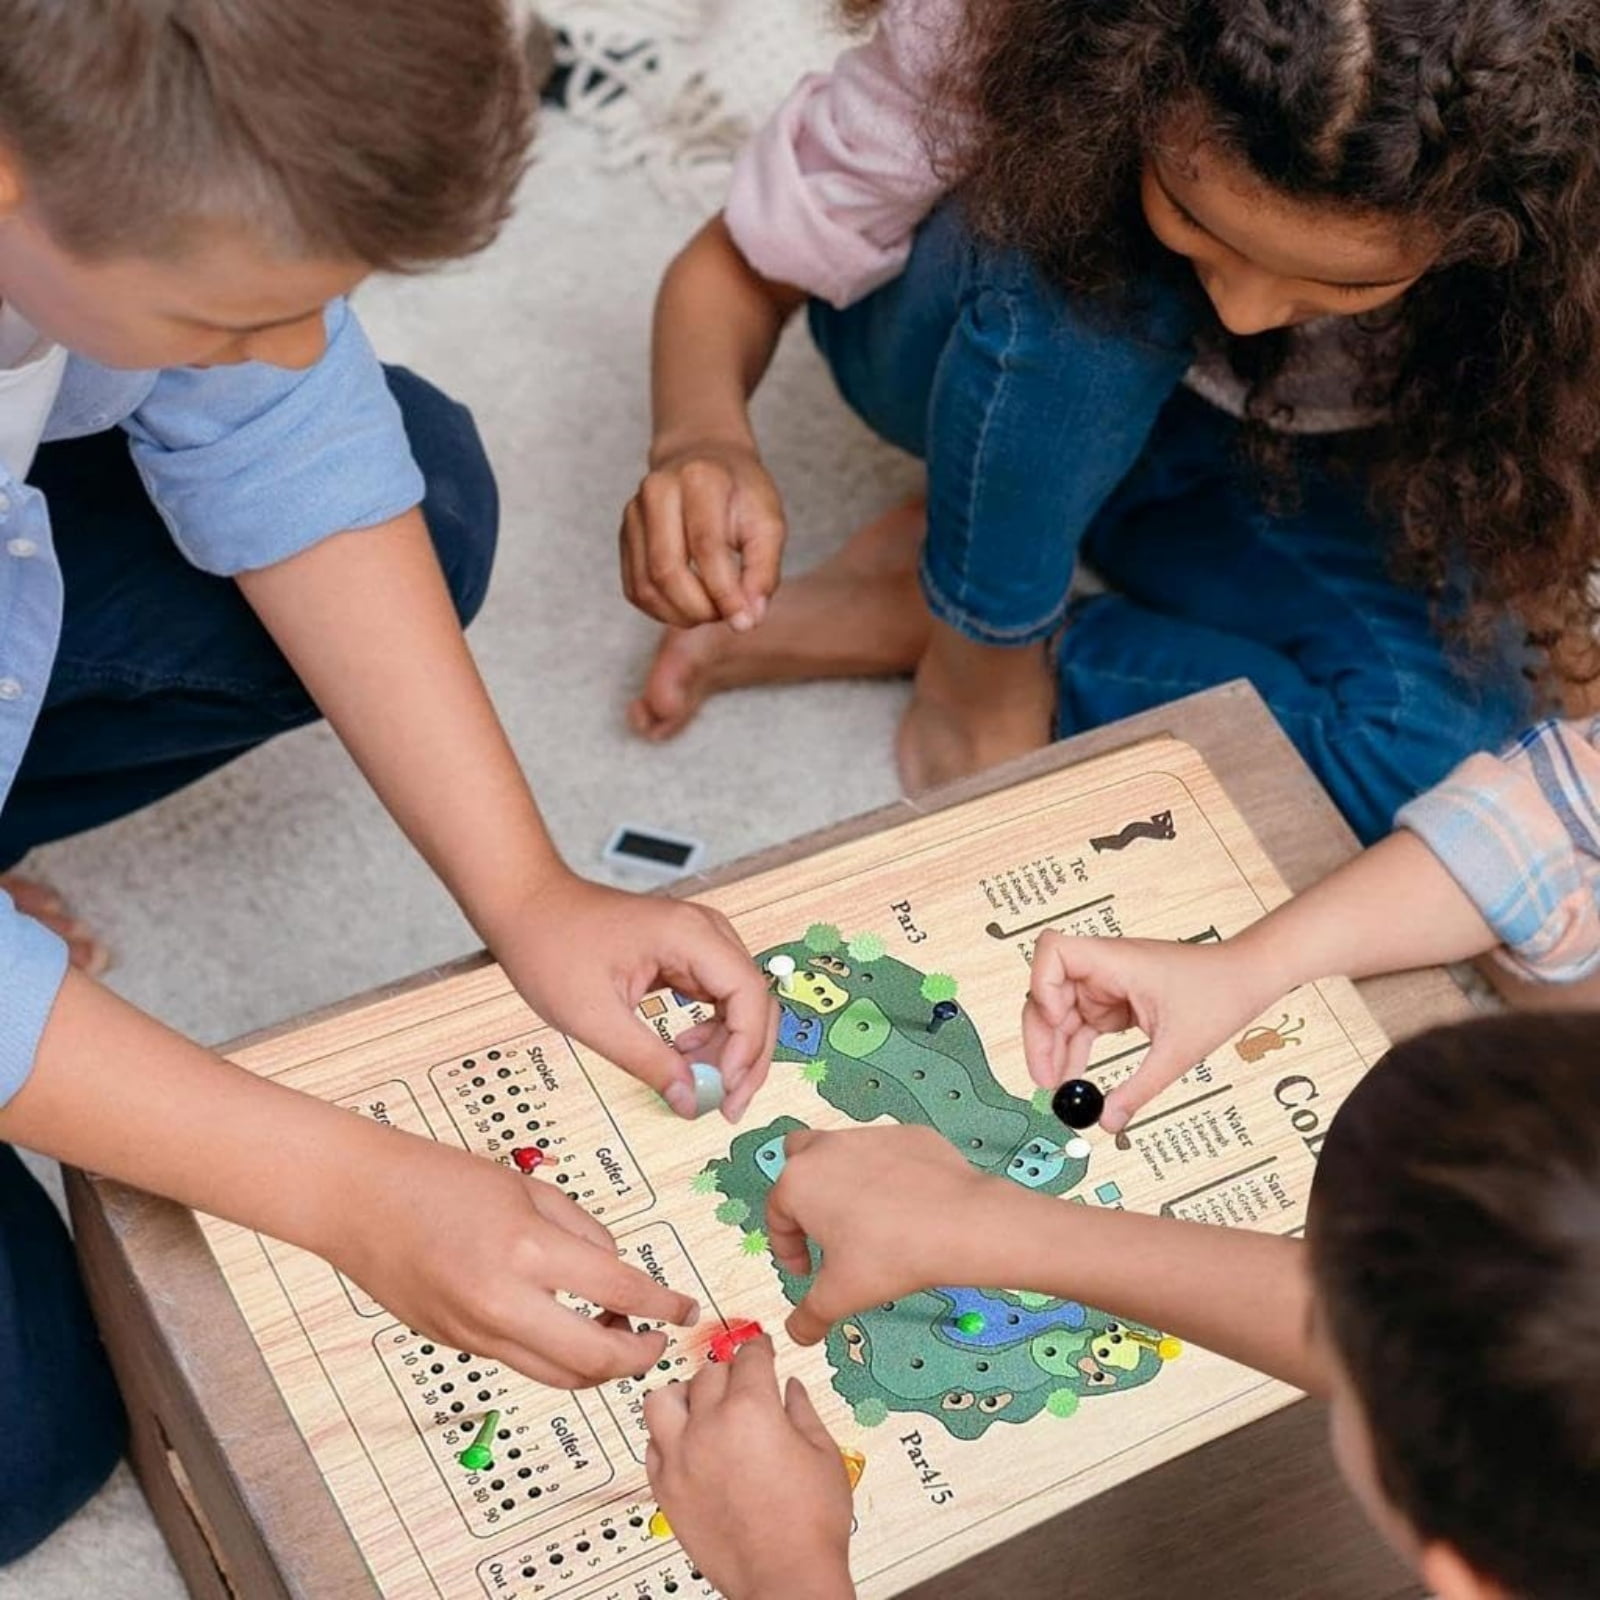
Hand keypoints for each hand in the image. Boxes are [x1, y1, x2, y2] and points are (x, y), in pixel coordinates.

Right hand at [325, 1122, 698, 1386]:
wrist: (358, 1199)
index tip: (685, 1307)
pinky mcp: (456, 1344)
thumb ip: (583, 1231)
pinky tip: (565, 1327)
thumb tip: (618, 1273)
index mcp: (529, 1250)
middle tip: (658, 1340)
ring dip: (599, 1367)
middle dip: (639, 1356)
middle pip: (594, 1360)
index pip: (620, 1292)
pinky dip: (555, 1355)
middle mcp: (503, 1303)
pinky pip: (521, 1361)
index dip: (664, 1305)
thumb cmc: (436, 1178)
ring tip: (617, 1337)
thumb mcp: (529, 1188)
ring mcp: (475, 1332)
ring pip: (558, 1376)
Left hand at [494, 870, 776, 1121]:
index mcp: (688, 934)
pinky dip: (712, 1032)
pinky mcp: (686, 954)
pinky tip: (685, 1051)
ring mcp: (698, 941)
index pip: (748, 994)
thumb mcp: (593, 1017)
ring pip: (740, 1003)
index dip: (746, 1049)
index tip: (724, 1091)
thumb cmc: (551, 946)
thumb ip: (648, 1062)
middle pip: (755, 1000)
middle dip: (747, 1058)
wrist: (527, 906)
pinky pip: (718, 998)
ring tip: (697, 1082)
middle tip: (725, 1106)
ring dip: (730, 1048)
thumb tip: (691, 1101)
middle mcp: (705, 931)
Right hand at [621, 441, 785, 631]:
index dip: (725, 592)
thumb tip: (748, 619)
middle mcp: (657, 491)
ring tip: (710, 612)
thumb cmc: (740, 493)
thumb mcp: (768, 522)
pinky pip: (634, 589)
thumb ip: (763, 570)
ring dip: (679, 615)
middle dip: (699, 608)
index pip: (705, 547)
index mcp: (699, 479)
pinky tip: (687, 608)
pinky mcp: (624, 536)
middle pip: (667, 569)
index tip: (743, 621)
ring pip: (645, 585)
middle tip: (726, 616)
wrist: (704, 460)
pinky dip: (661, 611)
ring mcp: (633, 513)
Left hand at [645, 1337, 854, 1599]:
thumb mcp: (824, 1454)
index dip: (759, 1347)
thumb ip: (803, 1410)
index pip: (749, 1356)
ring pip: (662, 1399)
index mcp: (752, 1409)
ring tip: (703, 1407)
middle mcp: (709, 1427)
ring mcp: (682, 1458)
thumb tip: (791, 1389)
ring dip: (685, 1396)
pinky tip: (688, 1444)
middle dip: (730, 1372)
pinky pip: (652, 1446)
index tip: (761, 1348)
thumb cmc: (810, 1525)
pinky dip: (667, 1438)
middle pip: (708, 1372)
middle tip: (743, 1384)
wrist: (787, 1580)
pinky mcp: (666, 1490)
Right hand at [766, 1128, 996, 1344]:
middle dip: (802, 1193)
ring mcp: (869, 1135)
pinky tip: (904, 1208)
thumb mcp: (840, 1295)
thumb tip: (798, 1332)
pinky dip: (886, 1175)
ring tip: (868, 1223)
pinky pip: (886, 1153)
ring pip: (842, 1153)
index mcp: (799, 1181)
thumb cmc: (893, 1254)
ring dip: (844, 1182)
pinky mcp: (906, 1134)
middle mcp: (828, 1148)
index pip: (776, 1214)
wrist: (960, 1223)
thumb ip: (808, 1316)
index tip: (807, 1270)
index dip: (787, 1249)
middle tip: (822, 1228)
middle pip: (797, 1160)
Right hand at [1023, 933, 1280, 1133]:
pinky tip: (1073, 1081)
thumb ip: (1139, 1089)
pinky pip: (1083, 1024)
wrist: (1249, 978)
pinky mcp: (1116, 1000)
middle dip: (1041, 1037)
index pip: (1052, 951)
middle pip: (1047, 993)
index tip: (1056, 1022)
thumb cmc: (1220, 994)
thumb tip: (1107, 1122)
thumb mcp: (1178, 1049)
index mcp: (1114, 961)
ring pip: (1060, 1013)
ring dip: (1055, 1050)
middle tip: (1045, 1083)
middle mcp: (1103, 968)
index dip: (1042, 984)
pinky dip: (1075, 1051)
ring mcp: (1107, 984)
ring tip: (1058, 1093)